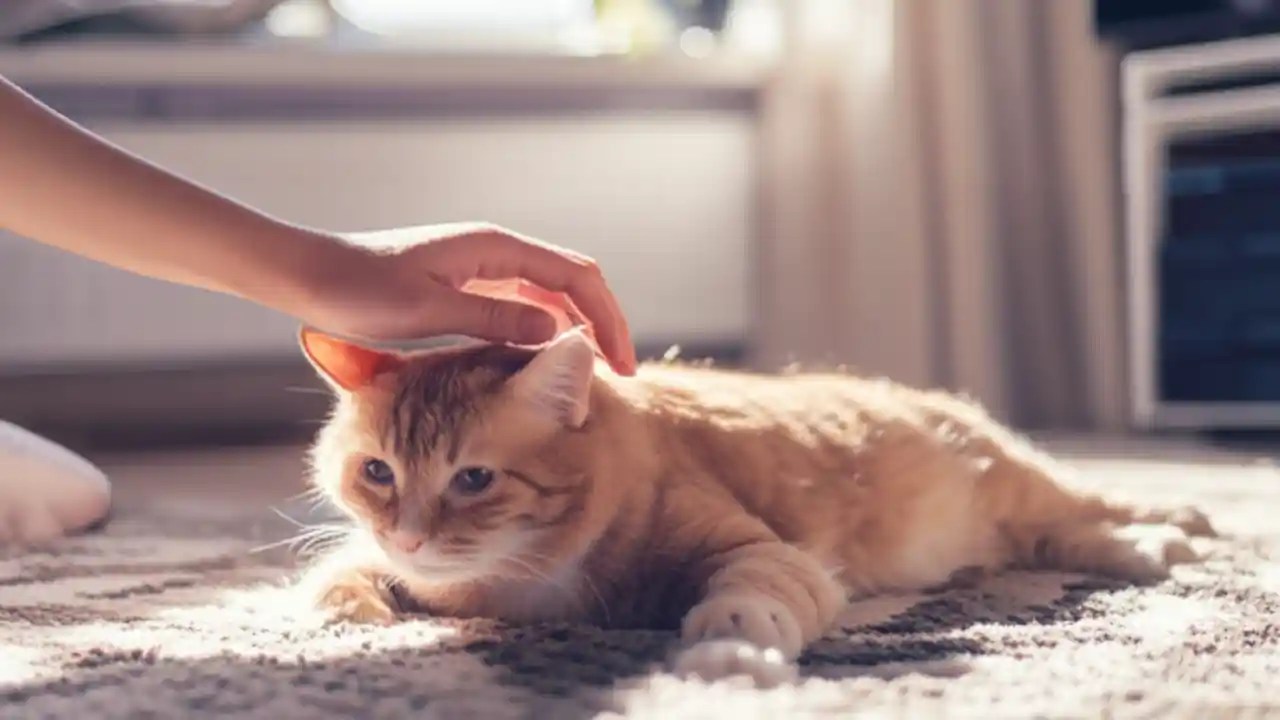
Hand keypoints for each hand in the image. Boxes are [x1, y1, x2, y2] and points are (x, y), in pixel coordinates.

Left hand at [296, 223, 637, 374]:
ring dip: (576, 332)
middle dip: (602, 325)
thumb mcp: (428, 311)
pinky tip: (546, 367)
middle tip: (620, 376)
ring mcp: (482, 269)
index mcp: (494, 248)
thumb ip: (493, 319)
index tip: (620, 364)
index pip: (576, 276)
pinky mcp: (467, 288)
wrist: (310, 277)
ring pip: (550, 297)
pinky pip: (522, 308)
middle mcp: (495, 252)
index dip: (606, 319)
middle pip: (572, 283)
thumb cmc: (359, 292)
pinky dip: (544, 335)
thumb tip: (558, 334)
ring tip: (592, 377)